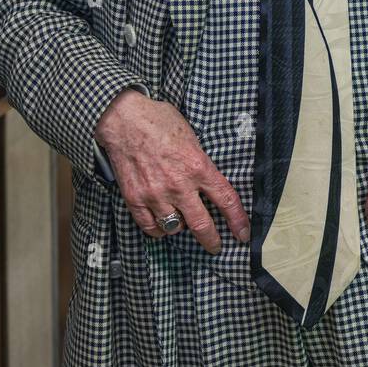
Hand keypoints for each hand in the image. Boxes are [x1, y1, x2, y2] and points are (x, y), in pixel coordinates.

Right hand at [94, 88, 249, 254]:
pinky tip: (163, 224)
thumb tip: (208, 181)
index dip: (238, 221)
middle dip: (212, 240)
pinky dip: (158, 229)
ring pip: (174, 228)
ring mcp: (155, 195)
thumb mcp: (192, 138)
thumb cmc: (160, 121)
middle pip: (201, 225)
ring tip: (184, 223)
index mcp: (198, 167)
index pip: (226, 200)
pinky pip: (150, 227)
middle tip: (216, 247)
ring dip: (182, 229)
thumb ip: (200, 163)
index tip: (243, 234)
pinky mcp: (135, 199)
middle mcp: (179, 185)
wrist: (124, 119)